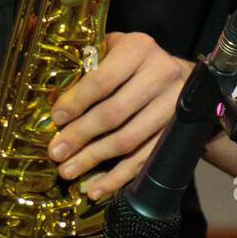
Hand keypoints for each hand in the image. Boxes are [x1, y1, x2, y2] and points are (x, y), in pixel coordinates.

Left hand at [47, 32, 192, 197]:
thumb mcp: (112, 53)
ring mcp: (174, 106)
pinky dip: (118, 177)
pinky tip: (96, 188)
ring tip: (68, 171)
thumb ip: (85, 68)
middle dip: (80, 136)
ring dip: (94, 159)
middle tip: (55, 154)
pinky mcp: (179, 133)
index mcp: (138, 49)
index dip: (76, 102)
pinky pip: (144, 159)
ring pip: (127, 140)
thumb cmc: (134, 66)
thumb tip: (52, 100)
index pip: (102, 80)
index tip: (56, 119)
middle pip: (113, 113)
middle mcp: (160, 74)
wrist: (184, 80)